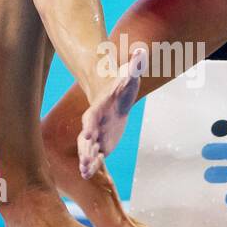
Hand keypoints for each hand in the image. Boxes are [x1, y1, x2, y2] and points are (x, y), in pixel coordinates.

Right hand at [77, 45, 146, 180]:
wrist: (116, 102)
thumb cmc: (121, 88)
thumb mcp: (129, 77)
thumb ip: (133, 67)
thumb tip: (141, 51)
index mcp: (97, 109)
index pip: (91, 118)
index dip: (89, 126)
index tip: (87, 134)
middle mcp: (92, 124)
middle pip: (86, 137)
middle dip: (85, 147)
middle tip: (84, 159)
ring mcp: (95, 136)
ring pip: (88, 149)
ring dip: (86, 159)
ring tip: (85, 171)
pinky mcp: (100, 146)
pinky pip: (94, 157)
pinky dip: (91, 165)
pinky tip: (87, 175)